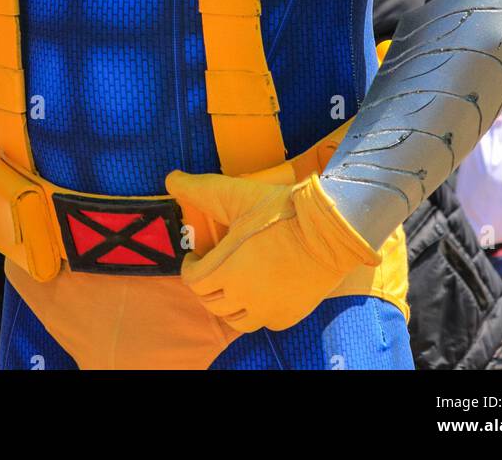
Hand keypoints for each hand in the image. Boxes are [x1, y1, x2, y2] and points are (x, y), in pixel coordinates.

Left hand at [166, 169, 379, 333]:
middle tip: (212, 266)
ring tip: (232, 283)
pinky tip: (259, 292)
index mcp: (227, 270)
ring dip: (227, 303)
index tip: (196, 255)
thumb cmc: (282, 210)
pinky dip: (255, 310)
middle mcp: (244, 297)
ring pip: (235, 320)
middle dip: (206, 284)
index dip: (190, 267)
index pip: (194, 282)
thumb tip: (171, 178)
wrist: (331, 229)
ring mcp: (267, 311)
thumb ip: (201, 189)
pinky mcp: (288, 315)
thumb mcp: (239, 195)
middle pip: (211, 303)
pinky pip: (262, 322)